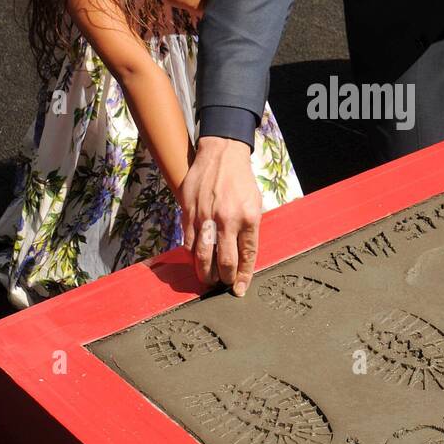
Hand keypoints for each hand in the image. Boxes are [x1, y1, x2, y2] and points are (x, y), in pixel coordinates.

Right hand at [178, 137, 261, 294]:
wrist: (222, 154)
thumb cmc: (241, 181)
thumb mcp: (255, 203)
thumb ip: (249, 229)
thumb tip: (242, 257)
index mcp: (249, 218)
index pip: (247, 255)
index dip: (243, 276)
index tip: (239, 289)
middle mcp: (227, 219)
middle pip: (225, 260)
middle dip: (224, 278)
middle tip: (223, 284)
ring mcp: (206, 216)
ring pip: (202, 255)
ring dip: (205, 273)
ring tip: (208, 280)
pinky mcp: (189, 212)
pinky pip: (188, 241)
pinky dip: (192, 255)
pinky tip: (196, 259)